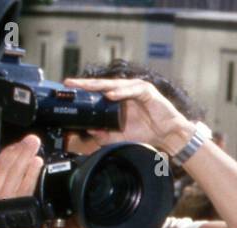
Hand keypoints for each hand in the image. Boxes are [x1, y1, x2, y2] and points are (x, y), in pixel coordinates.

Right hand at [0, 135, 47, 227]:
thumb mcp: (0, 205)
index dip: (8, 152)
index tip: (19, 144)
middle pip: (4, 166)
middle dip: (19, 150)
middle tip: (31, 140)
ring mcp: (3, 201)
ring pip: (14, 173)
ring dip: (25, 157)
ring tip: (34, 146)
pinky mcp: (17, 207)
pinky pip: (25, 186)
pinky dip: (30, 173)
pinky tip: (36, 163)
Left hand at [63, 77, 195, 155]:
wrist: (168, 135)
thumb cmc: (147, 131)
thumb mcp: (122, 135)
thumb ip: (107, 134)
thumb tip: (90, 131)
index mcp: (119, 98)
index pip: (98, 91)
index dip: (84, 90)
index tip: (69, 90)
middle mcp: (126, 90)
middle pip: (102, 84)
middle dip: (85, 84)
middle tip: (70, 83)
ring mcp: (136, 88)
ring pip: (115, 84)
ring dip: (99, 86)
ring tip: (86, 87)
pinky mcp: (147, 90)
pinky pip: (131, 90)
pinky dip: (121, 92)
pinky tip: (110, 95)